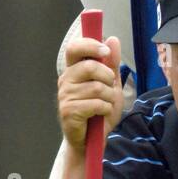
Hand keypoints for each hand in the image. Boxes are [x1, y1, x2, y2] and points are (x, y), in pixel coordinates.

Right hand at [57, 35, 122, 150]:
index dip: (90, 45)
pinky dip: (105, 109)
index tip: (105, 52)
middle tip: (110, 88)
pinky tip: (101, 114)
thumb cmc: (100, 111)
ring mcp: (65, 96)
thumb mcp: (111, 85)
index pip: (74, 48)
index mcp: (74, 70)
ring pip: (96, 87)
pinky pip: (95, 104)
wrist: (92, 139)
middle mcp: (66, 80)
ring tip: (106, 105)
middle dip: (108, 77)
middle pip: (89, 66)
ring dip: (109, 97)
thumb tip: (112, 39)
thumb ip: (112, 63)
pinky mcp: (68, 111)